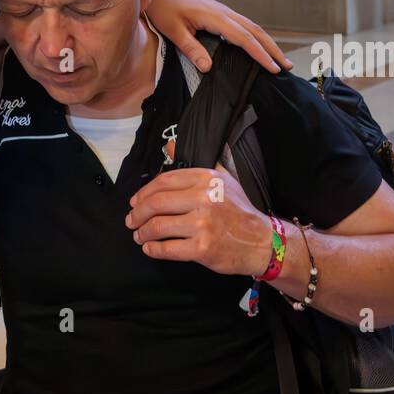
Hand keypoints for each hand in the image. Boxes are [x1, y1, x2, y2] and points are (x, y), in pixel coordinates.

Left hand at [126, 165, 274, 276]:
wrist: (262, 242)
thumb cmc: (239, 211)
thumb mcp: (222, 179)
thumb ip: (194, 164)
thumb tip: (169, 144)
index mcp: (206, 179)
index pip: (163, 182)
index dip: (143, 193)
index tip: (134, 202)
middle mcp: (203, 198)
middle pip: (155, 204)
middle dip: (137, 214)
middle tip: (131, 221)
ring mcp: (202, 224)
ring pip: (157, 226)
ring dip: (142, 233)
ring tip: (139, 235)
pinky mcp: (202, 248)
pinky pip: (166, 249)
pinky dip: (153, 249)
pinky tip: (150, 248)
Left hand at [148, 0, 291, 74]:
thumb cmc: (163, 7)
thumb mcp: (174, 31)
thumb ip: (191, 49)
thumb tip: (208, 68)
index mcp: (215, 17)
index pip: (244, 38)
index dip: (261, 54)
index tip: (274, 68)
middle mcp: (223, 12)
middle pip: (255, 31)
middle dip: (273, 49)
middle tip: (287, 65)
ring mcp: (222, 11)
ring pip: (252, 26)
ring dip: (267, 42)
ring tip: (279, 58)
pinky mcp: (218, 12)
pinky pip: (243, 24)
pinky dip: (255, 36)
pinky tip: (258, 46)